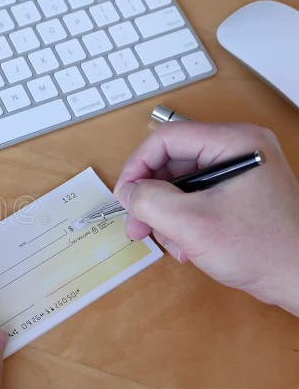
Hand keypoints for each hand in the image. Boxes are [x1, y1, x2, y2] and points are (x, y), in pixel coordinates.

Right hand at [114, 121, 298, 315]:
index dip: (138, 166)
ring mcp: (242, 171)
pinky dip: (184, 219)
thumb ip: (149, 201)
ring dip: (166, 213)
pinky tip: (187, 245)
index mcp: (234, 142)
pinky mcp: (241, 192)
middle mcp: (239, 149)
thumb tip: (127, 191)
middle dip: (151, 196)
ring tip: (171, 242)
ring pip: (182, 182)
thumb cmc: (263, 250)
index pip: (167, 139)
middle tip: (137, 225)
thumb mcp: (191, 224)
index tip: (125, 196)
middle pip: (173, 161)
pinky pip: (197, 196)